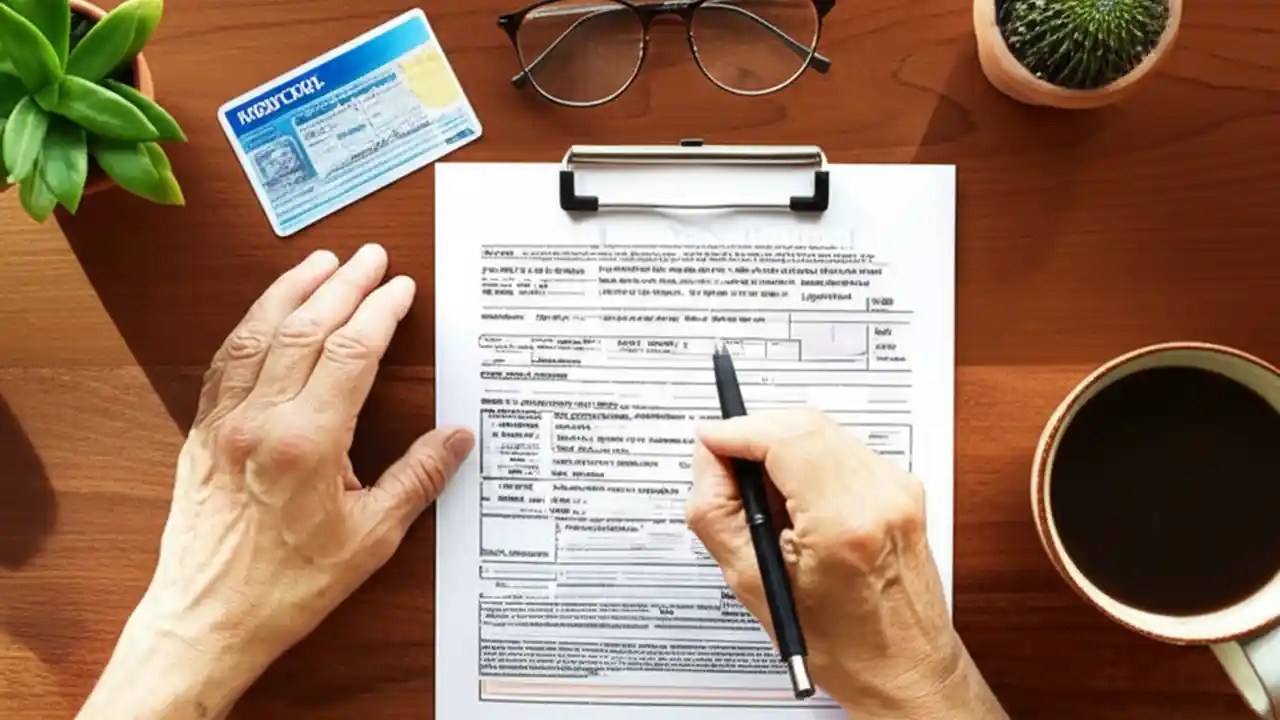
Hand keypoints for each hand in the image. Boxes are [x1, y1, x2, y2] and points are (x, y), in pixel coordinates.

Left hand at [78, 245, 474, 718]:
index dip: (379, 312)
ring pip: (258, 333)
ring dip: (292, 290)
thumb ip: (418, 479)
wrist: (209, 618)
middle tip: (370, 257)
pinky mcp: (203, 431)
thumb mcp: (371, 538)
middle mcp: (260, 420)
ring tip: (320, 261)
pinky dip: (251, 325)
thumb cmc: (287, 586)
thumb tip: (457, 438)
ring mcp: (225, 421)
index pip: (351, 352)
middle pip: (306, 328)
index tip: (400, 289)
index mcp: (306, 442)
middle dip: (343, 284)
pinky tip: (267, 311)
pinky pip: (227, 360)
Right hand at [686, 409, 1005, 719]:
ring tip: (765, 498)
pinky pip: (842, 450)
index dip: (737, 430)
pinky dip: (808, 461)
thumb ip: (717, 510)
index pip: (784, 435)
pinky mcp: (904, 488)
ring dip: (781, 448)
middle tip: (727, 469)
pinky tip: (797, 503)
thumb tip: (709, 458)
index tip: (710, 441)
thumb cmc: (843, 644)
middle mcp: (881, 494)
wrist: (904, 669)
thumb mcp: (753, 583)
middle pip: (803, 424)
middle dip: (755, 435)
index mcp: (845, 521)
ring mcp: (898, 488)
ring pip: (822, 432)